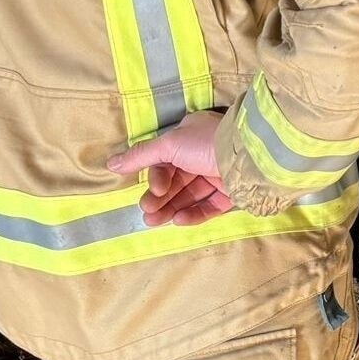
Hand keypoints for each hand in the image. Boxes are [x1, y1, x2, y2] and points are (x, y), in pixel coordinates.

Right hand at [106, 111, 233, 226]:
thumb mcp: (168, 144)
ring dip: (171, 208)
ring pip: (190, 195)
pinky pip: (210, 205)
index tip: (154, 189)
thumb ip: (141, 155)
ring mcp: (219, 174)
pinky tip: (179, 220)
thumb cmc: (205, 144)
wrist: (247, 157)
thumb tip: (110, 164)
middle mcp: (204, 154)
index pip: (166, 160)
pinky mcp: (232, 192)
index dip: (157, 177)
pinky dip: (194, 213)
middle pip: (176, 180)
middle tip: (147, 213)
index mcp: (190, 137)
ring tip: (154, 222)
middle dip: (159, 197)